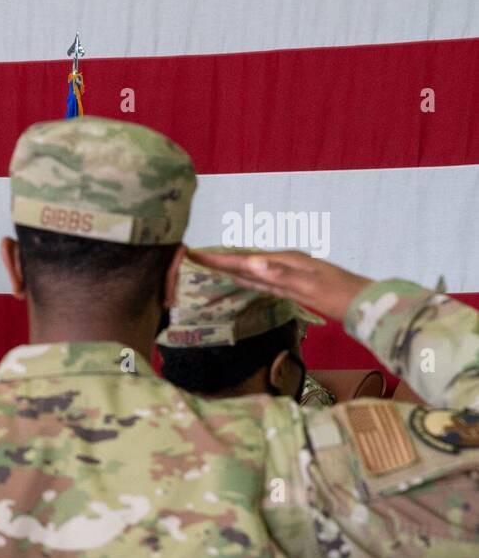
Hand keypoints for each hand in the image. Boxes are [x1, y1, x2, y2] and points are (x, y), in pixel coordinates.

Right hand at [187, 249, 371, 322]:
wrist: (365, 303)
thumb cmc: (339, 296)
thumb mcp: (309, 285)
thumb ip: (280, 275)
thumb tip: (252, 264)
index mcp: (284, 261)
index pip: (244, 259)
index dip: (218, 259)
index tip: (193, 254)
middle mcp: (283, 264)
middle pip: (244, 262)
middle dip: (219, 260)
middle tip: (192, 257)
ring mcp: (288, 275)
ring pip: (251, 271)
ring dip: (230, 269)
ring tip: (209, 266)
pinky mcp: (291, 287)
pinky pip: (262, 281)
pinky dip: (247, 279)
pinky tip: (241, 280)